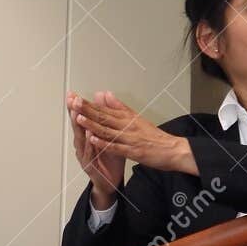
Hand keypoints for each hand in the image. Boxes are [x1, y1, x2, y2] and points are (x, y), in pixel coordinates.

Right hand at [68, 91, 124, 207]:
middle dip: (74, 113)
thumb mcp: (108, 137)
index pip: (80, 120)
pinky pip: (89, 153)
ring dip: (78, 127)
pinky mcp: (89, 166)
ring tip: (76, 115)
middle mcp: (82, 146)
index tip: (73, 95)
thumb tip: (101, 104)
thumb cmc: (109, 160)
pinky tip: (89, 136)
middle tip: (72, 100)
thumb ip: (104, 120)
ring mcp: (84, 156)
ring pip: (80, 139)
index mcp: (87, 138)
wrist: (111, 182)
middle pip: (77, 127)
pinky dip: (89, 144)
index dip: (76, 107)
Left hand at [69, 91, 196, 188]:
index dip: (89, 104)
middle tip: (73, 102)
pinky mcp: (133, 151)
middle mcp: (127, 126)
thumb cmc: (154, 136)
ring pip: (108, 130)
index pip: (104, 109)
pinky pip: (116, 147)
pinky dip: (104, 142)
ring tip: (79, 117)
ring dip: (93, 124)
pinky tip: (94, 139)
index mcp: (127, 117)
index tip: (76, 97)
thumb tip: (106, 94)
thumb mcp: (137, 118)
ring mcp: (130, 138)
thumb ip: (120, 107)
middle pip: (104, 116)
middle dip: (87, 109)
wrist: (173, 150)